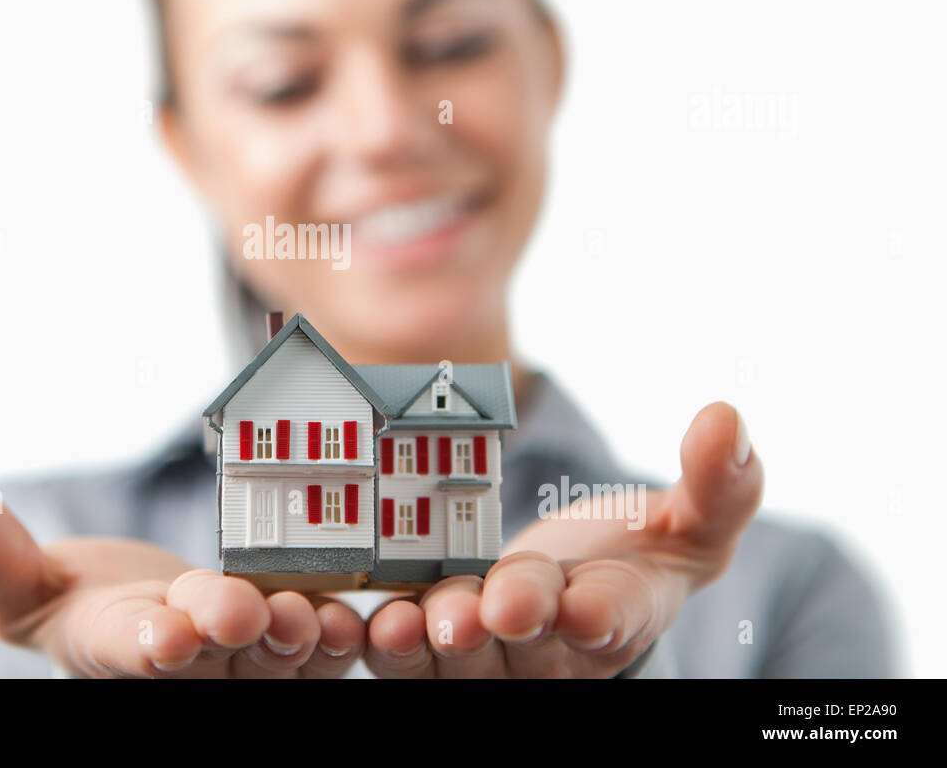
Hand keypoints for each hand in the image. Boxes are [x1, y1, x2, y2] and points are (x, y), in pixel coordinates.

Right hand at [0, 493, 365, 676]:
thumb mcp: (17, 579)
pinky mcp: (288, 639)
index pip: (127, 655)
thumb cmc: (77, 599)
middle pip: (211, 660)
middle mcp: (184, 667)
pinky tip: (351, 612)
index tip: (160, 633)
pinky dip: (334, 633)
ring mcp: (240, 659)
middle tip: (244, 610)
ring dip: (292, 642)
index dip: (146, 646)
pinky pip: (316, 647)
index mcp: (113, 648)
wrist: (145, 608)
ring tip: (309, 617)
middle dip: (228, 636)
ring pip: (272, 661)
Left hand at [362, 401, 763, 676]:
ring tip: (406, 621)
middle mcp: (549, 651)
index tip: (585, 606)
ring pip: (453, 662)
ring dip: (428, 644)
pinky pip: (401, 653)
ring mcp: (484, 657)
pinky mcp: (428, 646)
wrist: (572, 584)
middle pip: (524, 647)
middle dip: (504, 626)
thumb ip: (718, 483)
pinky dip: (377, 639)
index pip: (614, 619)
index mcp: (618, 616)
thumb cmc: (637, 556)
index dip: (599, 614)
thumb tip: (727, 418)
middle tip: (487, 609)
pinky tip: (353, 618)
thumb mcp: (692, 523)